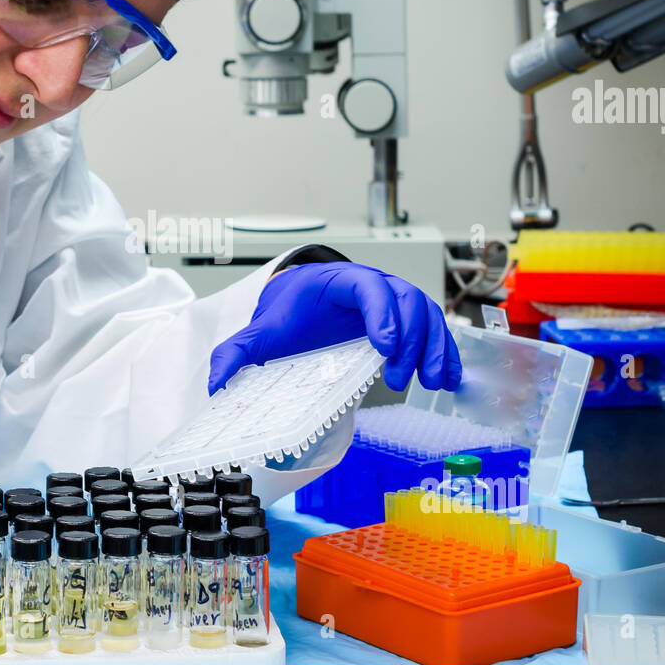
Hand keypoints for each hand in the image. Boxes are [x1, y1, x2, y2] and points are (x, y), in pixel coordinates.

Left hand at [208, 261, 462, 393]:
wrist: (304, 302)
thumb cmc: (289, 313)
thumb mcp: (263, 331)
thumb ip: (238, 352)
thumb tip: (217, 382)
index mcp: (338, 282)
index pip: (367, 286)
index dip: (381, 312)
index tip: (383, 346)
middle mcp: (372, 284)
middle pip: (405, 298)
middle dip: (409, 338)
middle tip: (399, 377)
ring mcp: (393, 299)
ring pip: (426, 311)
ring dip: (433, 346)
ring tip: (430, 382)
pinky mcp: (406, 318)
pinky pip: (433, 327)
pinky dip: (444, 351)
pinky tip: (447, 378)